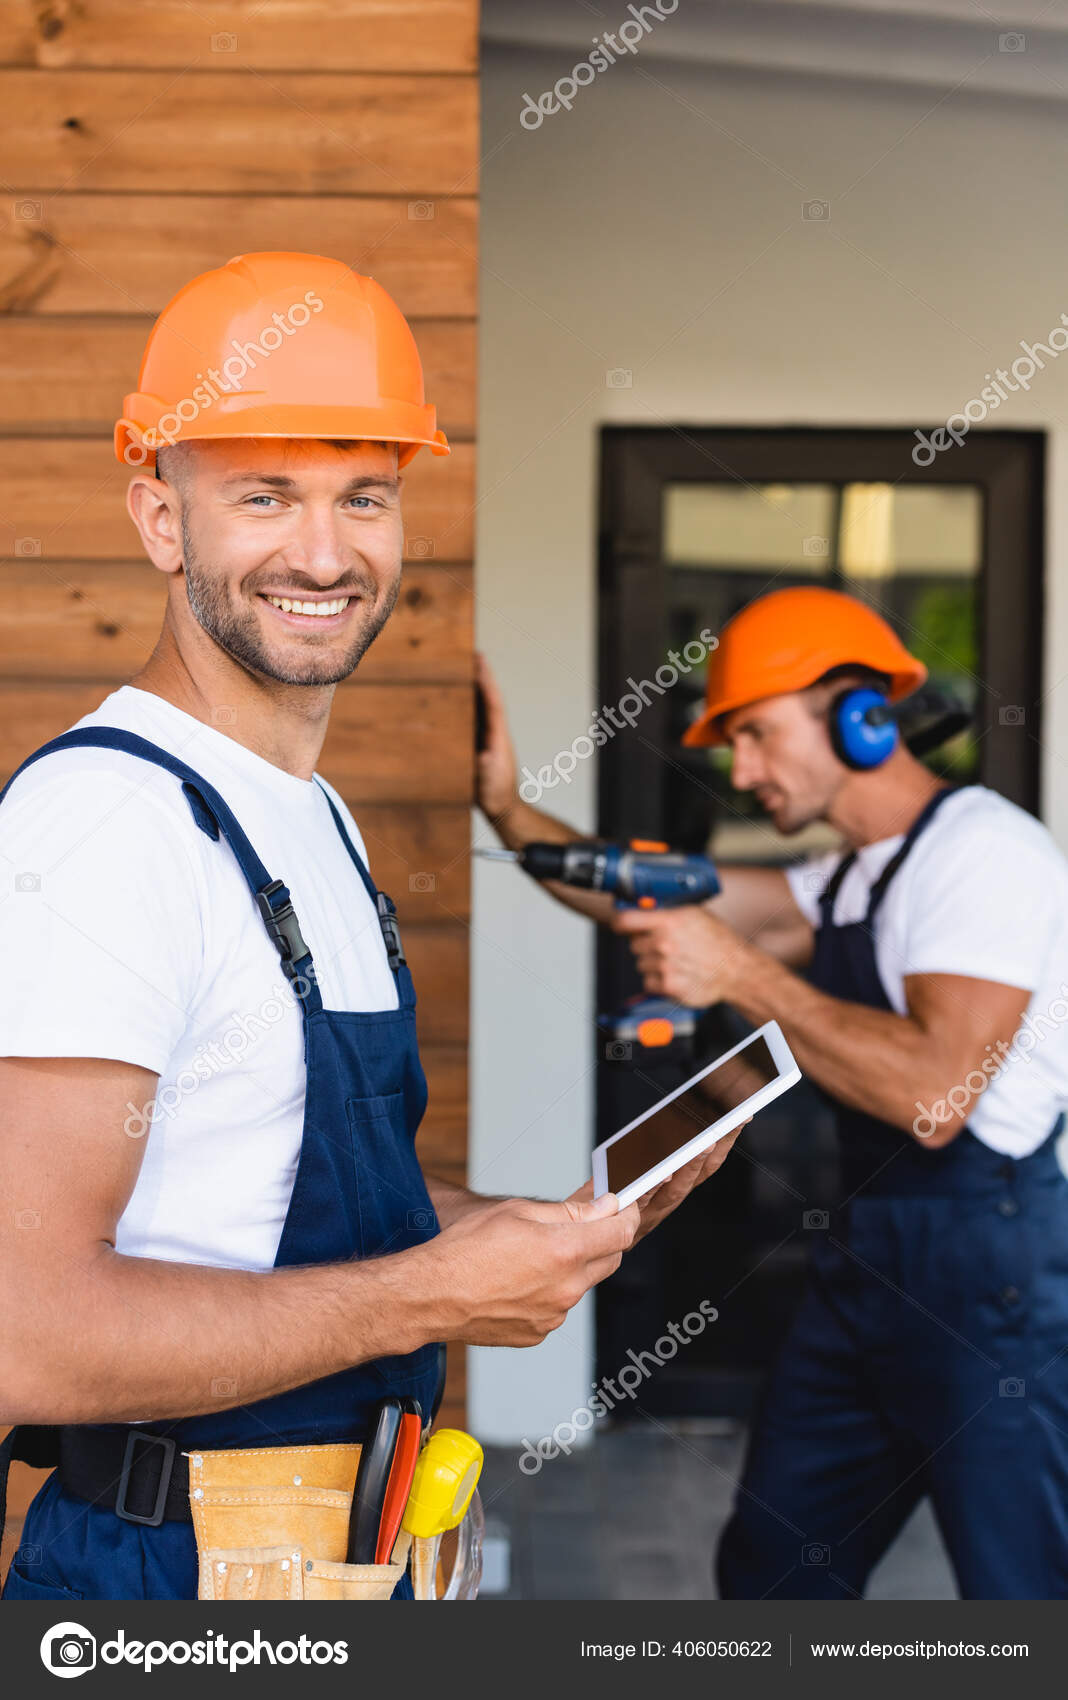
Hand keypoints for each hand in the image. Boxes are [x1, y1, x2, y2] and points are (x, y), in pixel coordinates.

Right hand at [421, 1190, 639, 1346]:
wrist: (431, 1296)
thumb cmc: (466, 1249)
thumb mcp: (518, 1211)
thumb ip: (569, 1212)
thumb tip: (603, 1208)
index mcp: (566, 1251)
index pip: (621, 1232)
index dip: (627, 1215)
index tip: (624, 1207)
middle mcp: (567, 1287)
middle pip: (609, 1259)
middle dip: (604, 1240)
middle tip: (584, 1224)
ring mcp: (554, 1314)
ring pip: (581, 1284)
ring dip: (572, 1267)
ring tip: (532, 1255)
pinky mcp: (538, 1332)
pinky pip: (557, 1307)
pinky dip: (550, 1291)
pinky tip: (519, 1281)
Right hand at [475, 650, 520, 821]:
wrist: (503, 809)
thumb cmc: (496, 797)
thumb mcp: (491, 785)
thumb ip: (488, 771)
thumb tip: (484, 757)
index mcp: (498, 737)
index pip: (493, 702)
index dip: (486, 681)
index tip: (479, 660)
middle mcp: (494, 732)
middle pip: (487, 697)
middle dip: (480, 676)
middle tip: (469, 653)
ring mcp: (487, 738)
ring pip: (480, 706)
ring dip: (472, 687)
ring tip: (460, 667)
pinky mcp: (480, 745)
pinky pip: (472, 719)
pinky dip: (465, 705)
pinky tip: (453, 699)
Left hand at [568, 1121, 746, 1243]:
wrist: (572, 1228)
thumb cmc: (600, 1197)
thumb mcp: (628, 1167)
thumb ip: (648, 1148)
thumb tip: (672, 1112)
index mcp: (670, 1189)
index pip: (705, 1163)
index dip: (726, 1140)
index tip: (742, 1115)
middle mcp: (664, 1203)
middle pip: (698, 1174)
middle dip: (718, 1147)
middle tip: (732, 1121)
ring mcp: (646, 1213)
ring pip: (676, 1189)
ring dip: (692, 1165)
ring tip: (704, 1140)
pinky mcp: (624, 1219)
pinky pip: (643, 1200)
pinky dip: (657, 1185)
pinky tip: (664, 1168)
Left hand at [610, 905, 748, 1008]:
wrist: (736, 970)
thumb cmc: (719, 941)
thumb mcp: (696, 914)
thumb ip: (668, 911)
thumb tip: (644, 907)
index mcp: (669, 922)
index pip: (626, 920)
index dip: (620, 923)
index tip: (621, 925)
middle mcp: (664, 944)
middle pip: (634, 944)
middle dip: (646, 945)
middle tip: (666, 946)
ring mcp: (665, 966)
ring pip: (641, 964)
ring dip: (653, 964)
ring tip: (676, 961)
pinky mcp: (668, 986)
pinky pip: (648, 982)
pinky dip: (658, 981)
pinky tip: (676, 974)